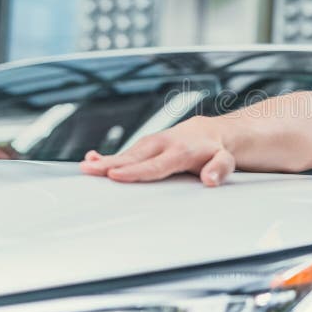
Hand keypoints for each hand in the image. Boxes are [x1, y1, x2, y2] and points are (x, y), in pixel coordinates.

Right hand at [79, 116, 234, 185]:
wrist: (210, 132)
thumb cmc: (215, 151)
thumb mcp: (226, 161)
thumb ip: (220, 169)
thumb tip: (210, 179)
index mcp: (180, 152)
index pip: (156, 165)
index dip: (136, 171)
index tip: (116, 175)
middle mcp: (162, 145)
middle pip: (135, 157)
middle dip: (111, 164)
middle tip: (89, 170)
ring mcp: (152, 143)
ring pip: (127, 153)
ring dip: (105, 161)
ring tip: (85, 167)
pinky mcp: (145, 145)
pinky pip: (126, 152)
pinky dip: (108, 156)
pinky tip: (90, 159)